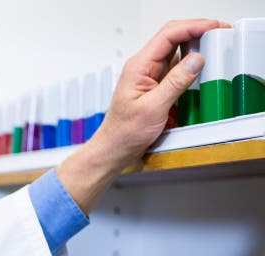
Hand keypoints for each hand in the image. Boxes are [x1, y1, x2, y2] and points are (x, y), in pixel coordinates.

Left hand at [57, 19, 228, 213]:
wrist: (114, 149)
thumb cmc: (124, 132)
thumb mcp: (153, 108)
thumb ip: (175, 82)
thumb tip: (196, 59)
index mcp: (139, 66)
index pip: (168, 35)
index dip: (193, 26)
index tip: (213, 27)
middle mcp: (144, 67)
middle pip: (173, 39)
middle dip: (197, 32)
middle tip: (220, 35)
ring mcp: (150, 77)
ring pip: (177, 54)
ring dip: (196, 50)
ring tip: (215, 51)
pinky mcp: (157, 87)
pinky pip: (177, 71)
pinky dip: (191, 68)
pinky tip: (202, 71)